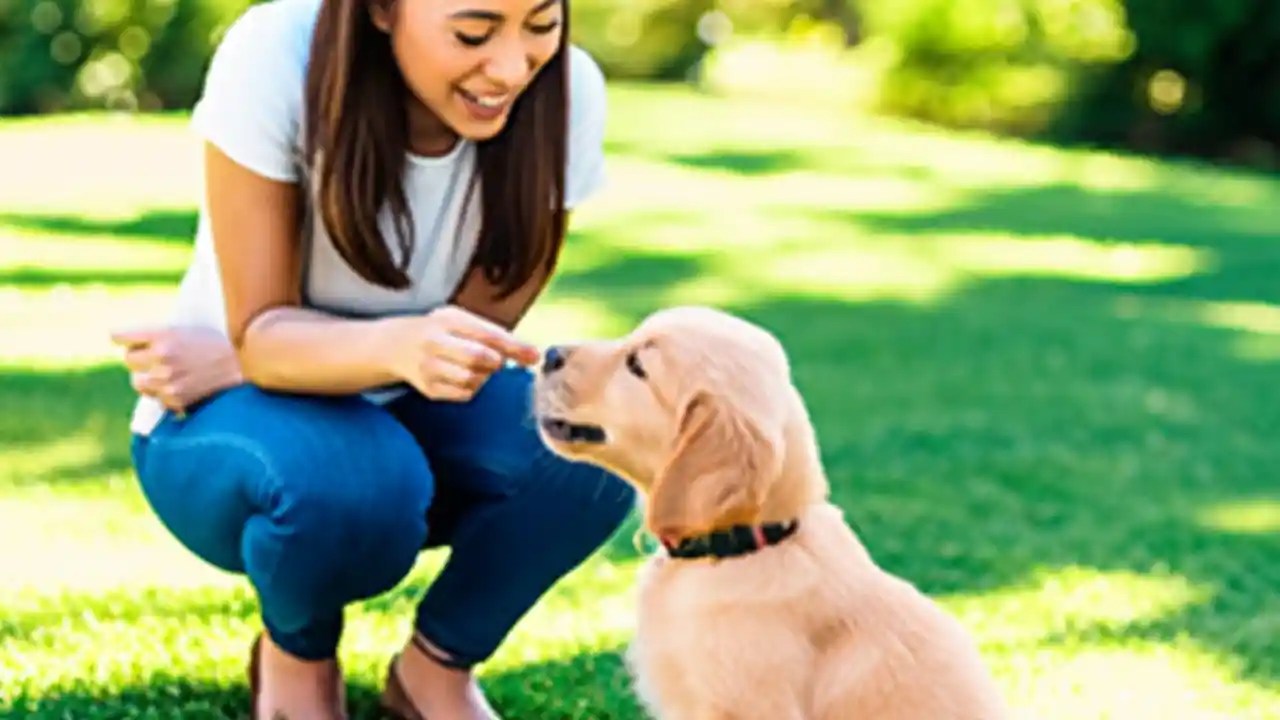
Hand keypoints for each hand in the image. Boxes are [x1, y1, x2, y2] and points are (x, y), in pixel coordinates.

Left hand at [110, 326, 243, 413]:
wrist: (246, 365)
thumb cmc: (218, 343)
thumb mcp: (187, 329)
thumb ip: (159, 336)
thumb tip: (128, 346)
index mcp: (163, 334)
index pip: (120, 336)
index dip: (122, 337)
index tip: (123, 338)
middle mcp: (162, 357)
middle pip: (128, 360)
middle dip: (139, 358)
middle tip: (156, 356)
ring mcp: (167, 380)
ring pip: (138, 382)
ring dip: (148, 378)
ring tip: (167, 373)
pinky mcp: (175, 399)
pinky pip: (157, 398)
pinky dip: (165, 394)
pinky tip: (183, 385)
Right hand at [386, 305, 540, 401]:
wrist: (395, 345)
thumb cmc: (440, 331)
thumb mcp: (461, 321)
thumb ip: (494, 334)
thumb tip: (533, 355)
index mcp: (447, 320)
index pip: (487, 334)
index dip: (514, 347)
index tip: (534, 356)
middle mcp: (434, 343)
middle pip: (479, 359)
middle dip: (495, 362)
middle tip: (495, 360)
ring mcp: (429, 368)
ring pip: (472, 380)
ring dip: (484, 376)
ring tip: (477, 367)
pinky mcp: (429, 389)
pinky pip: (464, 394)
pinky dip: (472, 388)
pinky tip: (463, 376)